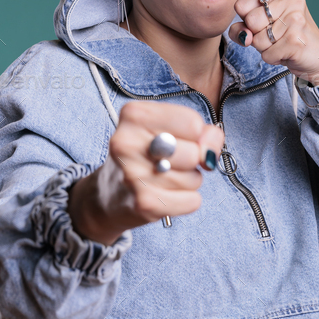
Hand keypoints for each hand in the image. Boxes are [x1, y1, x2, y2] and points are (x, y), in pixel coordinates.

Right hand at [68, 101, 224, 244]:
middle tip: (167, 163)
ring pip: (195, 179)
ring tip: (162, 179)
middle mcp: (128, 142)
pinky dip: (186, 201)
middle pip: (194, 153)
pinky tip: (165, 196)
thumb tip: (210, 150)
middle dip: (191, 161)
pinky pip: (192, 201)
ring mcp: (134, 175)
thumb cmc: (144, 156)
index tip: (180, 140)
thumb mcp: (166, 130)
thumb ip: (199, 130)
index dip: (196, 135)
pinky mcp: (143, 203)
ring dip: (187, 182)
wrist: (108, 196)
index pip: (192, 123)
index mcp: (134, 115)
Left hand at [228, 0, 318, 84]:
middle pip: (249, 22)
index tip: (266, 23)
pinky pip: (266, 54)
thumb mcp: (261, 26)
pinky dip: (273, 58)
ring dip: (266, 48)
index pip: (241, 5)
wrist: (317, 57)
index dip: (247, 20)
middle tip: (276, 36)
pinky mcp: (296, 40)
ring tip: (283, 43)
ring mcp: (295, 19)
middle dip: (257, 35)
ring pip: (257, 40)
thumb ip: (241, 28)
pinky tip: (287, 52)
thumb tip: (245, 36)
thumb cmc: (285, 38)